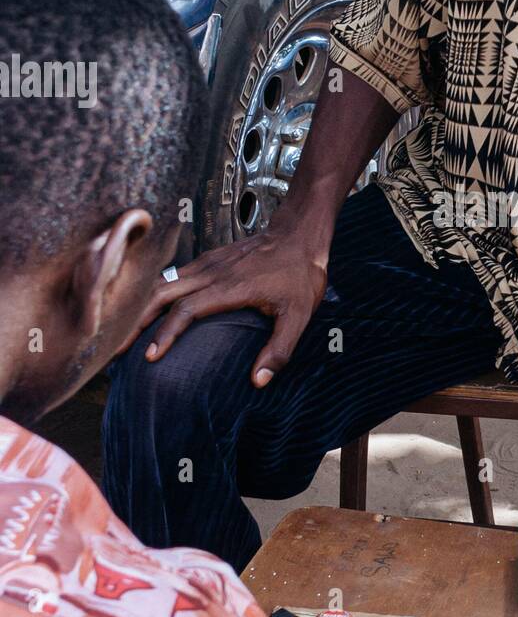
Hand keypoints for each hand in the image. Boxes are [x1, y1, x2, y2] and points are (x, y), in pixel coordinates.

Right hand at [128, 218, 329, 386]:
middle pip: (162, 294)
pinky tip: (150, 310)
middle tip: (118, 349)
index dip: (166, 333)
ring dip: (141, 307)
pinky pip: (173, 275)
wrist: (300, 234)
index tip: (150, 356)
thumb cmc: (301, 276)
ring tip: (125, 333)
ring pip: (163, 282)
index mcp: (230, 287)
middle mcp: (212, 272)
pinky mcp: (208, 259)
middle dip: (137, 322)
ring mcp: (207, 262)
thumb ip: (279, 349)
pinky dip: (156, 294)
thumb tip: (258, 382)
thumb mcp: (299, 316)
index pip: (186, 310)